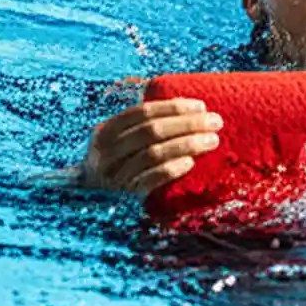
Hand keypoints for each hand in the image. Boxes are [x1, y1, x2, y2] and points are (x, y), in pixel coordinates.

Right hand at [80, 97, 222, 195]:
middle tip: (216, 122)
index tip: (201, 106)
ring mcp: (115, 175)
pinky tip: (191, 162)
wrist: (90, 199)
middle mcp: (106, 152)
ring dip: (187, 145)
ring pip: (153, 154)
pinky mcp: (126, 196)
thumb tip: (189, 108)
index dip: (173, 107)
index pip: (143, 112)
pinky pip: (150, 181)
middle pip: (152, 131)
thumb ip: (142, 125)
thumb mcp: (119, 140)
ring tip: (212, 140)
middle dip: (187, 124)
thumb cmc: (117, 162)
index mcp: (106, 131)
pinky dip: (172, 169)